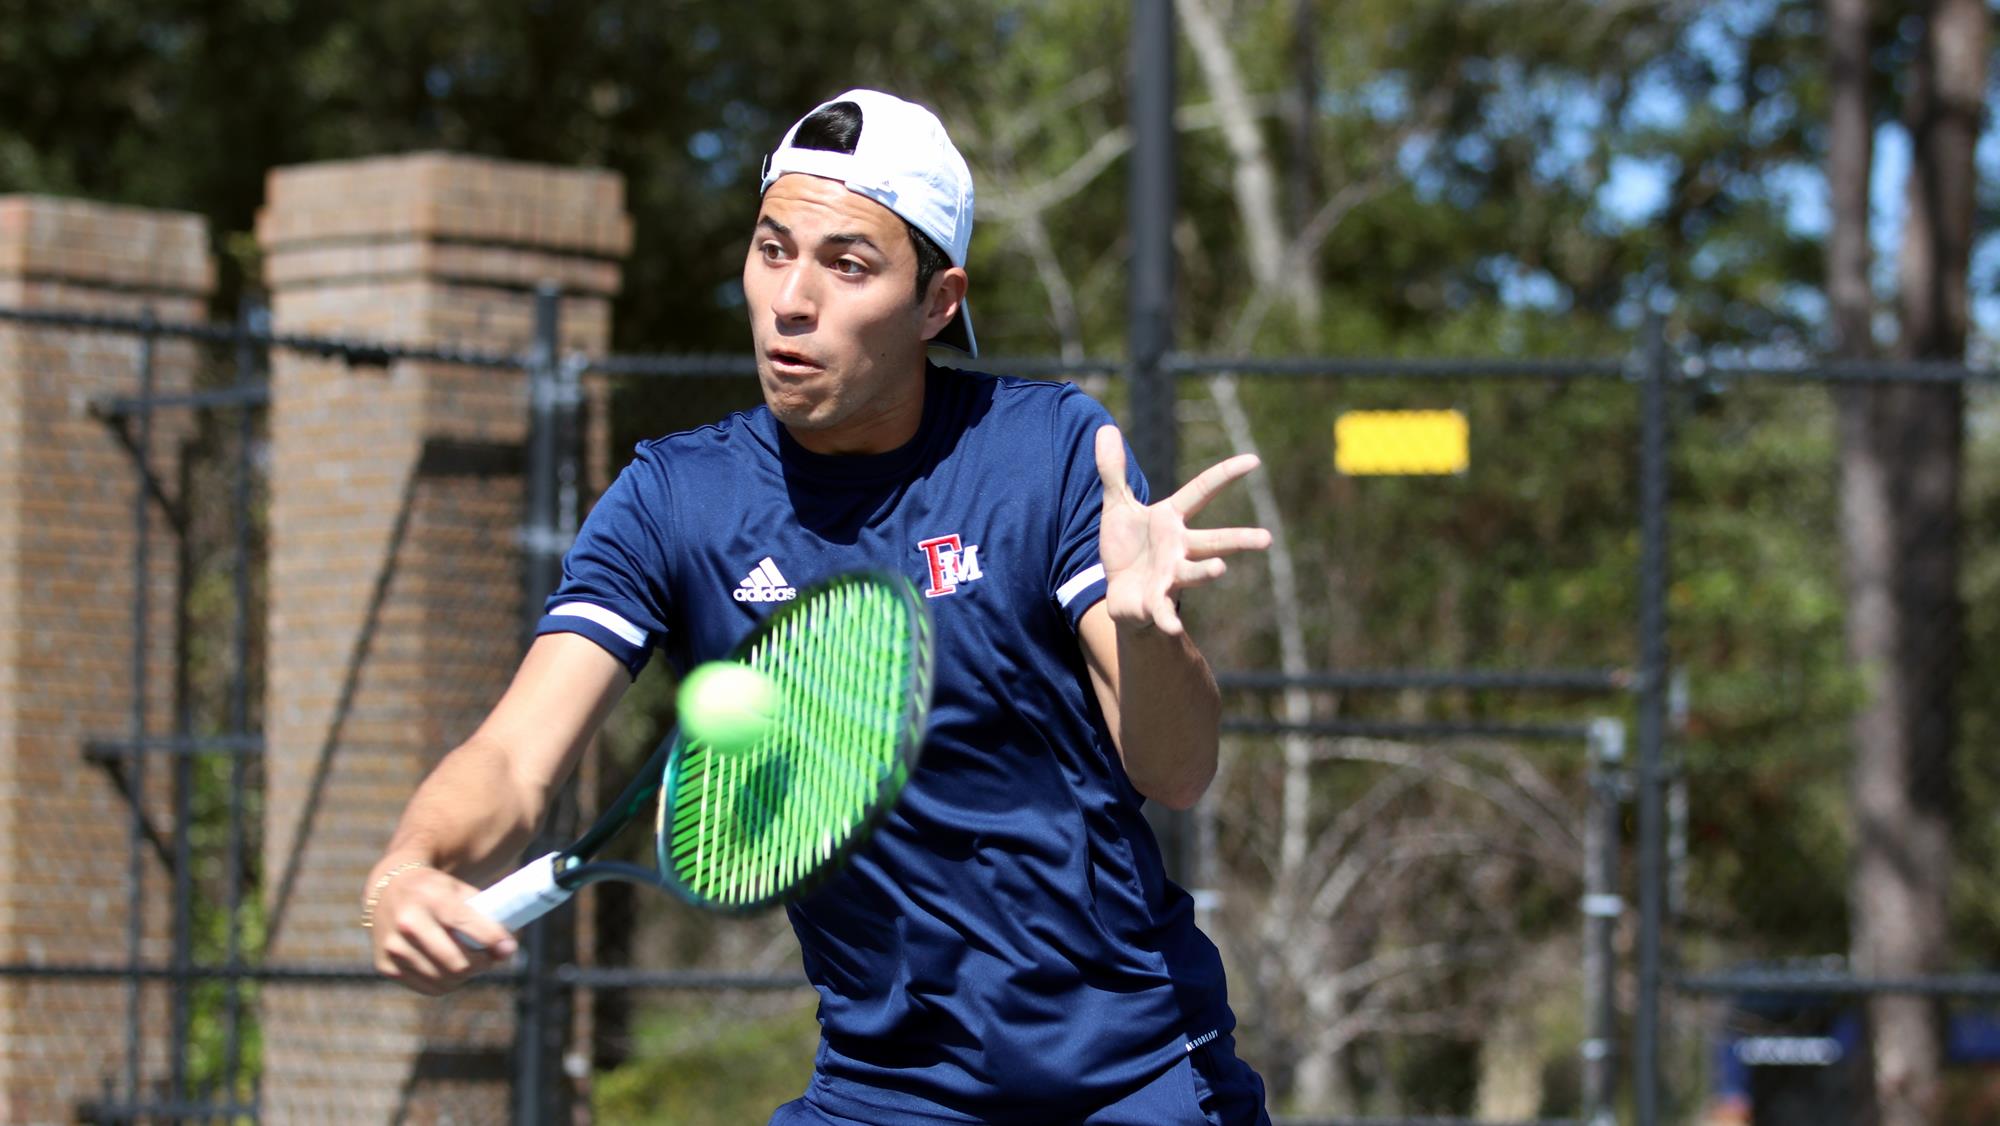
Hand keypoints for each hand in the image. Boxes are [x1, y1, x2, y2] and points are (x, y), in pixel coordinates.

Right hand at [365, 862, 517, 995]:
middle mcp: (408, 923)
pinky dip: (446, 983)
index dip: (493, 940)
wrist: (388, 891)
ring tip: (471, 963)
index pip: (467, 925)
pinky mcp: (385, 966)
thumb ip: (484, 915)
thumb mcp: (458, 889)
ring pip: (444, 980)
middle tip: (490, 958)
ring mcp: (393, 947)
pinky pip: (428, 988)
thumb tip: (506, 949)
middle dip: (481, 963)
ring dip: (465, 975)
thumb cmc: (434, 892)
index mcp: (430, 898)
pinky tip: (450, 969)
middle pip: (457, 962)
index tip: (508, 948)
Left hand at [1094, 425, 1271, 634]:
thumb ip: (1113, 470)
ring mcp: (1170, 576)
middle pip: (1213, 540)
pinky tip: (1171, 627)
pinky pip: (1163, 611)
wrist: (1118, 591)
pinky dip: (1167, 619)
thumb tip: (1104, 427)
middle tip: (1267, 539)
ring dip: (1206, 572)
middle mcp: (1178, 548)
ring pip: (1193, 574)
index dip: (1225, 475)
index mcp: (1171, 520)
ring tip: (1221, 569)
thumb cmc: (1126, 548)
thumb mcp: (1116, 506)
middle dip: (1239, 539)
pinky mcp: (1155, 601)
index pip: (1202, 492)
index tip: (1254, 461)